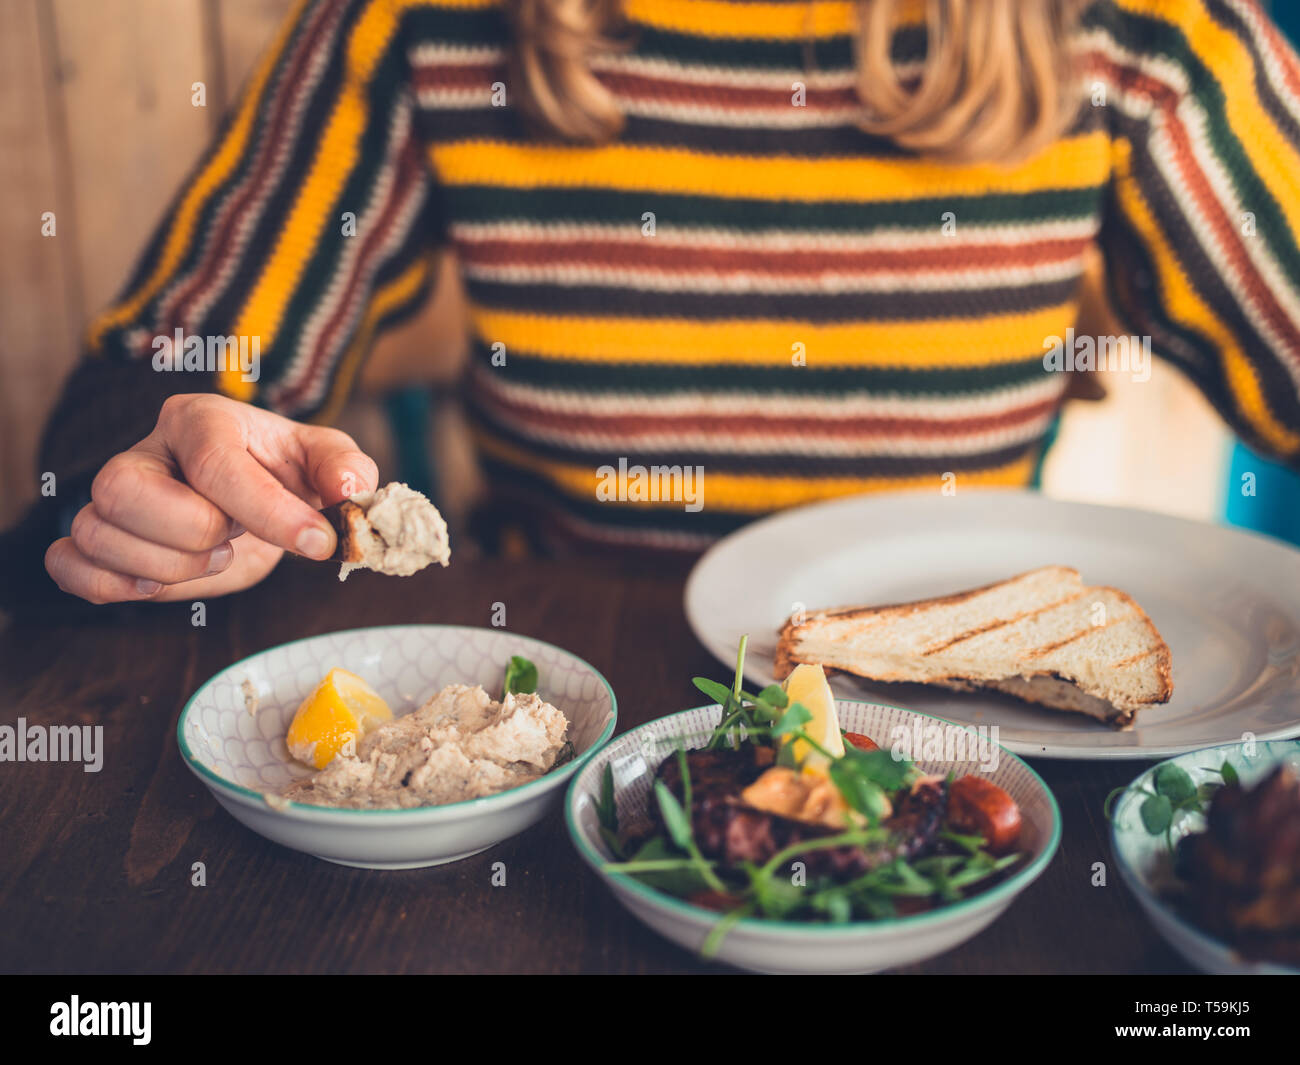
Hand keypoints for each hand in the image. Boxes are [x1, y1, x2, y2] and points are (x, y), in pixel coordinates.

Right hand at [45, 393, 378, 603]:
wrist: (259, 500)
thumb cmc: (288, 475)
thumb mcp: (327, 462)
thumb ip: (347, 467)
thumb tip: (351, 489)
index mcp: (202, 420)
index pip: (214, 462)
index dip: (267, 510)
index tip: (317, 543)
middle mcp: (147, 452)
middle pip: (124, 490)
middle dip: (191, 534)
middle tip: (234, 543)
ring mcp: (115, 497)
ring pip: (96, 531)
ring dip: (163, 568)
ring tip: (212, 559)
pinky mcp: (102, 539)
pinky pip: (68, 563)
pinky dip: (108, 585)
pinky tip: (161, 585)